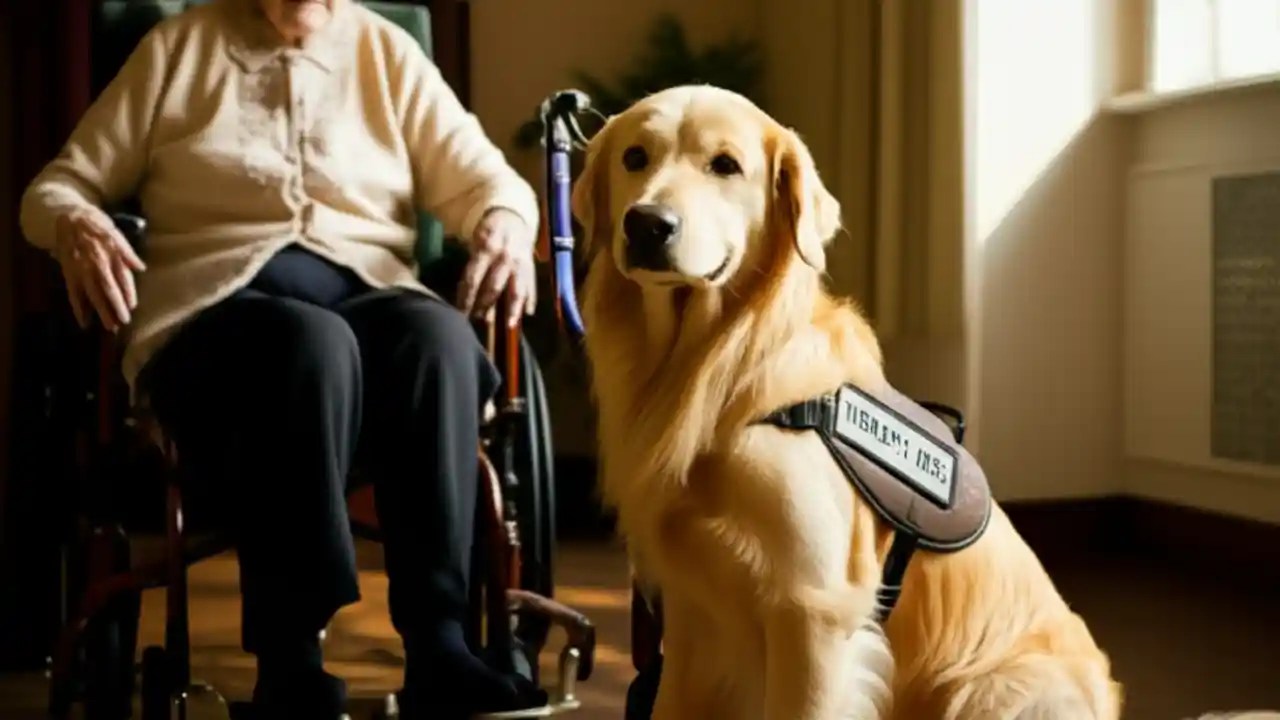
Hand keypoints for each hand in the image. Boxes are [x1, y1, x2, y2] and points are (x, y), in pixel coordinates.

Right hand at [52, 206, 145, 332]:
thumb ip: (128, 252)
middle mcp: (96, 264)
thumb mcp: (115, 233)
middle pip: (108, 288)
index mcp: (110, 254)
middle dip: (116, 306)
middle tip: (124, 322)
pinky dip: (78, 309)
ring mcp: (81, 270)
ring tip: (110, 327)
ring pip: (92, 295)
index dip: (128, 292)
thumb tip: (141, 267)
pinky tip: (84, 322)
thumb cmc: (97, 225)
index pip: (122, 277)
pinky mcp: (69, 274)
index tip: (133, 306)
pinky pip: (73, 294)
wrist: (68, 217)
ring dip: (101, 311)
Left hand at [456, 208, 536, 327]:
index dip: (466, 298)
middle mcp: (505, 257)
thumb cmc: (489, 232)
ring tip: (509, 325)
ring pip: (516, 290)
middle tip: (478, 320)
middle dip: (485, 306)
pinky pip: (531, 286)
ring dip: (513, 309)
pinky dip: (530, 300)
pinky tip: (528, 314)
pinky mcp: (531, 267)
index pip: (473, 279)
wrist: (514, 217)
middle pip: (494, 287)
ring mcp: (520, 264)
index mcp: (486, 248)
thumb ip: (472, 265)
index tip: (461, 313)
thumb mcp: (475, 242)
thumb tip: (467, 294)